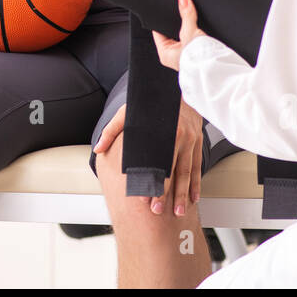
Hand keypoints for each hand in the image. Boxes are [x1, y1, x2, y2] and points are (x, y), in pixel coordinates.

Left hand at [91, 99, 206, 216]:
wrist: (179, 84)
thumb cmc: (153, 99)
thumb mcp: (128, 111)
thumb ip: (113, 130)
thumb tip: (98, 148)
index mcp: (163, 131)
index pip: (155, 163)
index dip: (149, 182)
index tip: (143, 198)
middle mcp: (178, 137)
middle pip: (171, 171)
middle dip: (165, 194)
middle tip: (157, 211)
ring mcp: (190, 140)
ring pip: (186, 172)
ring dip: (182, 194)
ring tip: (177, 212)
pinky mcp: (197, 141)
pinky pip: (197, 166)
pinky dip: (196, 183)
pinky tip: (193, 198)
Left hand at [151, 0, 206, 70]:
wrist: (218, 69)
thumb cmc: (200, 60)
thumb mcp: (190, 32)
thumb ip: (187, 15)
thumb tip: (183, 1)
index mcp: (165, 54)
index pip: (158, 32)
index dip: (162, 19)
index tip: (166, 8)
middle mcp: (175, 56)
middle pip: (172, 32)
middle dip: (178, 23)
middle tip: (182, 11)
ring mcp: (187, 55)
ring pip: (184, 35)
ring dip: (189, 28)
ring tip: (193, 21)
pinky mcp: (198, 53)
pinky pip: (194, 38)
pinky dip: (197, 33)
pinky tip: (201, 28)